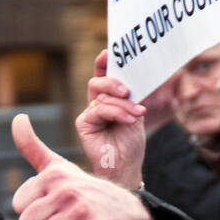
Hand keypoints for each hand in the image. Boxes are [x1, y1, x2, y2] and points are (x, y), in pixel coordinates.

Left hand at [13, 114, 173, 219]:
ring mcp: (80, 208)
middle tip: (61, 219)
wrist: (124, 210)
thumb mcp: (57, 166)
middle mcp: (65, 189)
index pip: (18, 206)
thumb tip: (17, 117)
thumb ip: (32, 146)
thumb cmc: (82, 189)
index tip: (51, 204)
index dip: (33, 210)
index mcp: (52, 175)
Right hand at [73, 49, 145, 188]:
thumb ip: (131, 96)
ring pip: (101, 96)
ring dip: (122, 104)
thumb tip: (134, 77)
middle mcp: (95, 105)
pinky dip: (116, 112)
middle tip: (127, 91)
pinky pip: (99, 110)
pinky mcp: (83, 124)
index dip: (103, 64)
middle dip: (113, 82)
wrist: (126, 167)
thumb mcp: (135, 114)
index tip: (108, 52)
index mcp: (108, 100)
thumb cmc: (130, 143)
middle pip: (97, 82)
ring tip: (137, 113)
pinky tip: (128, 120)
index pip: (103, 77)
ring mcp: (88, 115)